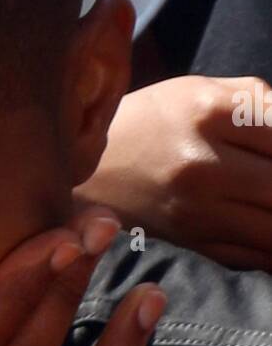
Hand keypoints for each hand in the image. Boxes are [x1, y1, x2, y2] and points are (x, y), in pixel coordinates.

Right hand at [75, 75, 271, 270]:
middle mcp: (202, 165)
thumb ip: (264, 101)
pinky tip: (267, 228)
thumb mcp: (204, 89)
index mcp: (210, 112)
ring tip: (269, 203)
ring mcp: (196, 210)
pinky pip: (256, 255)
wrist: (92, 171)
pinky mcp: (193, 242)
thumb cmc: (156, 122)